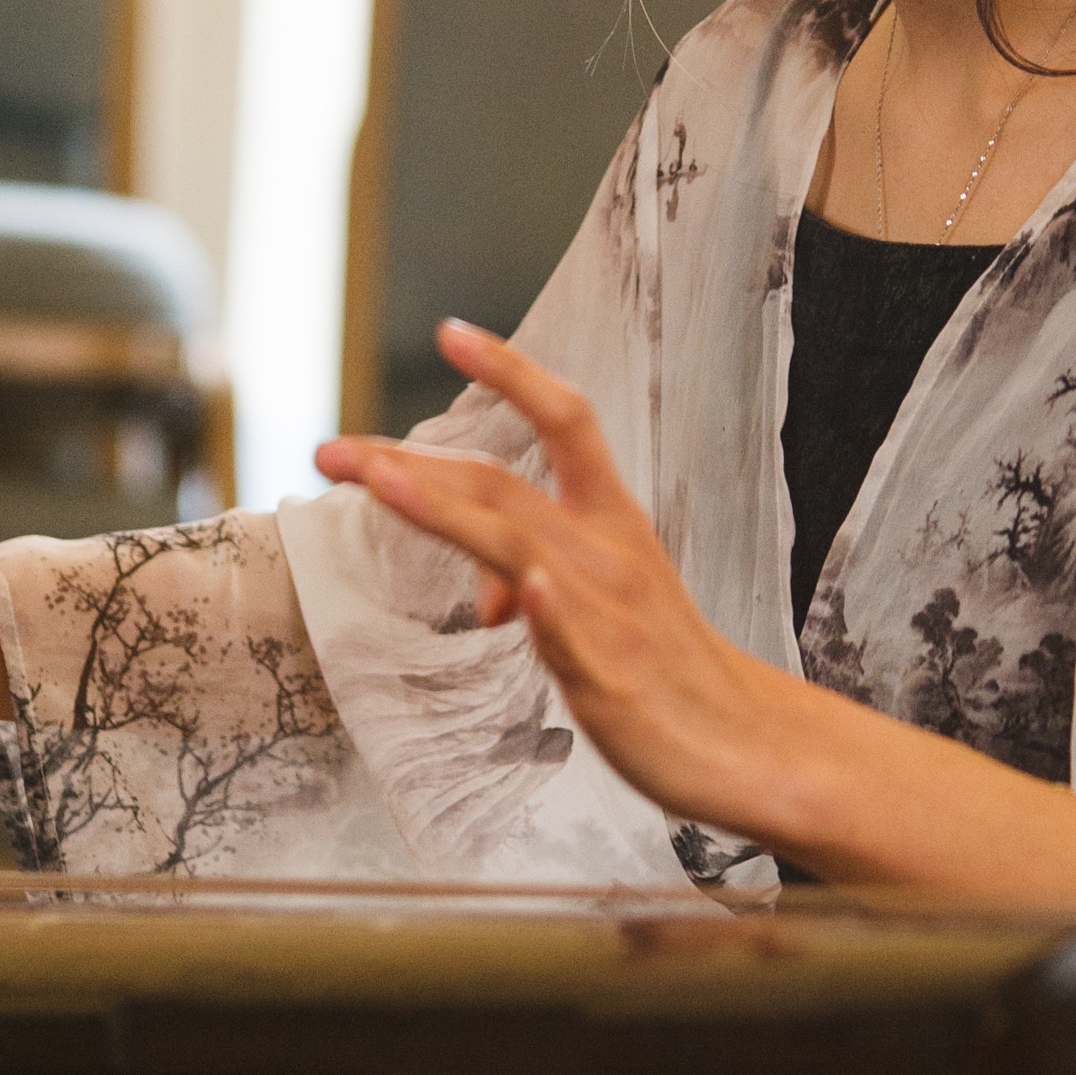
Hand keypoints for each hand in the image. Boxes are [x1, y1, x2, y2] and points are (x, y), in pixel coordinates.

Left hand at [317, 320, 790, 834]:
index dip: (512, 371)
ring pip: (518, 544)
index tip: (452, 332)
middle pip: (501, 484)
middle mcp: (607, 553)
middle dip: (408, 462)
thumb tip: (488, 596)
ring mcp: (608, 614)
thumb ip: (536, 584)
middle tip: (330, 452)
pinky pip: (575, 636)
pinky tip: (525, 592)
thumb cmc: (666, 667)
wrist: (745, 742)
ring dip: (443, 508)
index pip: (565, 420)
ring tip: (380, 482)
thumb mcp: (600, 609)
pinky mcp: (611, 679)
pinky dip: (549, 609)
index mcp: (613, 522)